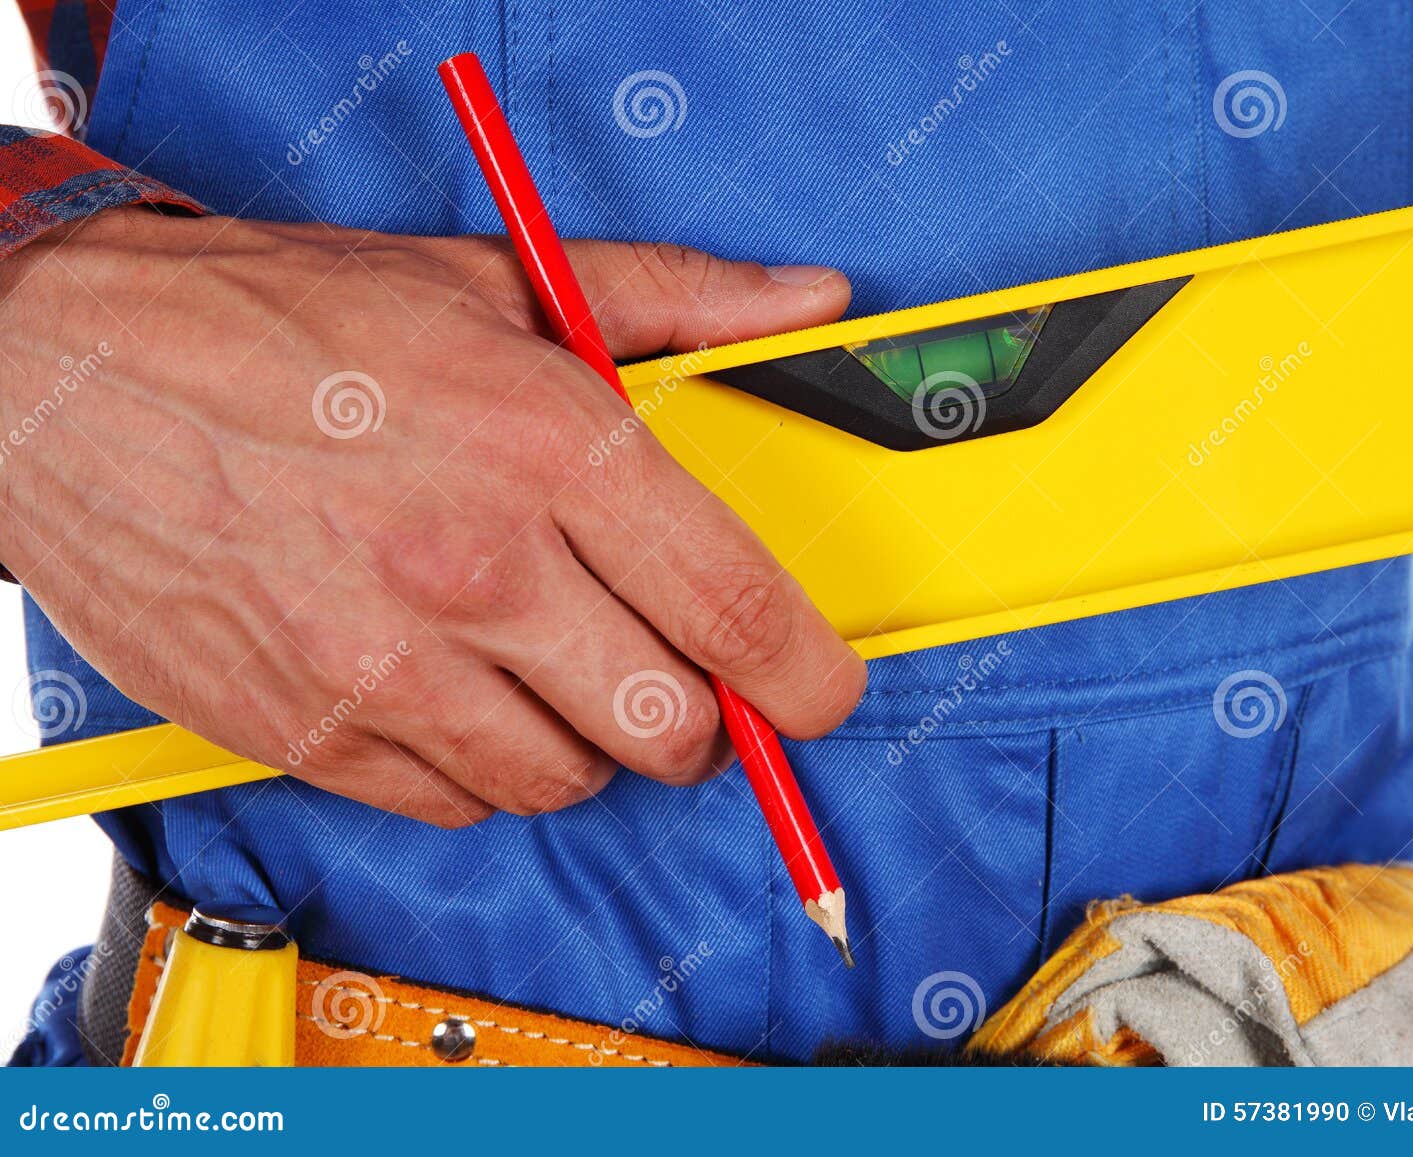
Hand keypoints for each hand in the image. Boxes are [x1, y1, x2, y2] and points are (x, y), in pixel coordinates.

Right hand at [0, 208, 865, 825]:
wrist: (68, 373)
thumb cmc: (283, 323)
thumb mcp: (494, 278)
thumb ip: (675, 299)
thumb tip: (807, 301)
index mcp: (545, 444)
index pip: (733, 607)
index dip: (806, 676)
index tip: (816, 691)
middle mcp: (474, 565)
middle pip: (669, 726)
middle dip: (696, 715)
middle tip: (668, 670)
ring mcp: (385, 663)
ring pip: (568, 781)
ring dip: (583, 741)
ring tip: (543, 665)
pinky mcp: (311, 731)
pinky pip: (456, 805)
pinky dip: (478, 765)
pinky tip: (449, 687)